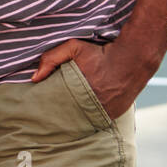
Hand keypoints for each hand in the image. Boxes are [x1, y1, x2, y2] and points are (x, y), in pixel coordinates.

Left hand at [31, 39, 151, 120]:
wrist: (133, 59)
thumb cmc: (100, 52)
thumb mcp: (73, 48)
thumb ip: (51, 59)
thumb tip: (34, 78)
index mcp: (79, 90)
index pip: (57, 105)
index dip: (50, 106)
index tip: (42, 106)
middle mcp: (93, 105)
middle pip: (69, 115)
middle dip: (61, 113)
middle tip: (52, 113)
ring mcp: (105, 112)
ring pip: (84, 119)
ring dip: (76, 115)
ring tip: (68, 110)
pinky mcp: (115, 115)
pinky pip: (98, 119)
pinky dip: (91, 115)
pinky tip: (84, 110)